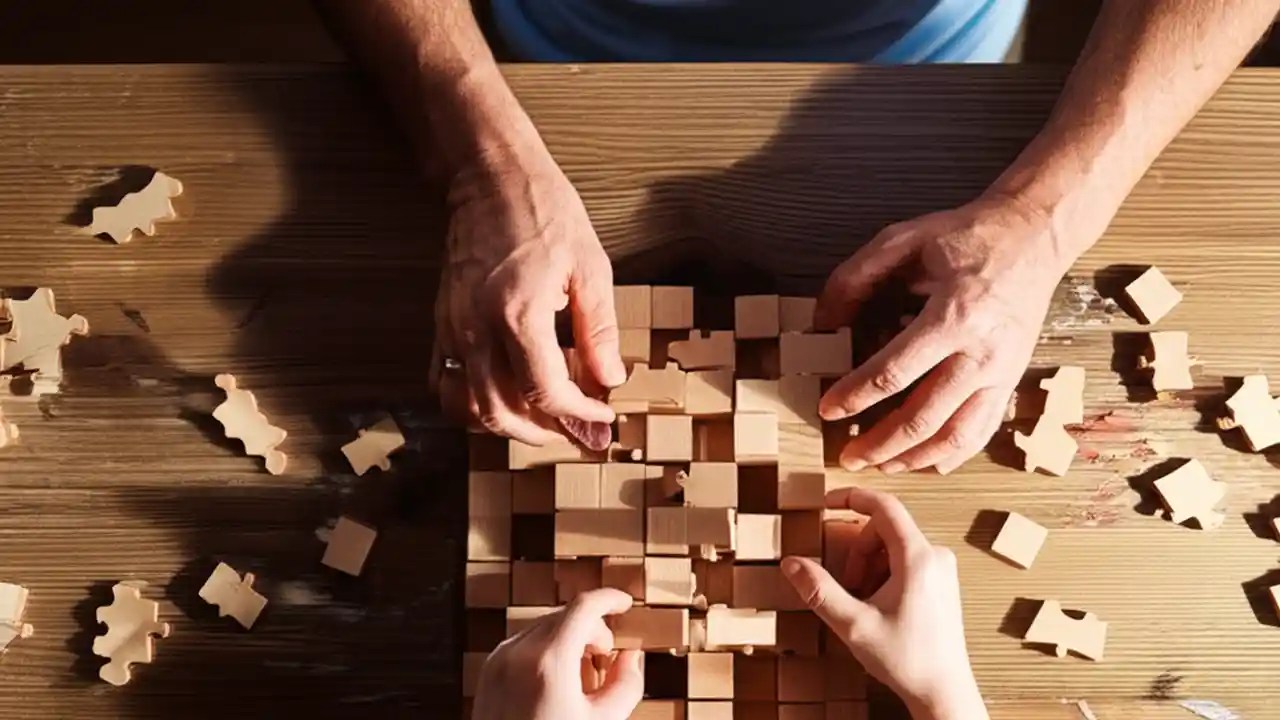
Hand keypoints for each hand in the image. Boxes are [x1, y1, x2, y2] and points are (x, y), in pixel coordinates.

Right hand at [432, 141, 624, 446]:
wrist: (491, 179)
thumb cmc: (544, 213)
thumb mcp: (590, 268)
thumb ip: (599, 330)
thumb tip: (609, 378)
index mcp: (518, 314)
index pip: (545, 391)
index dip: (577, 412)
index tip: (600, 413)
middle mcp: (477, 328)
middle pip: (501, 412)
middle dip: (542, 431)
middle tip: (573, 428)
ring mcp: (452, 328)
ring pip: (466, 407)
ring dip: (505, 426)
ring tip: (540, 420)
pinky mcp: (441, 323)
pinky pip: (442, 384)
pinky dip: (469, 406)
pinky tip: (501, 399)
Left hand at [472, 589, 643, 719]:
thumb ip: (625, 685)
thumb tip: (630, 658)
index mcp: (549, 661)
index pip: (585, 607)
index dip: (610, 599)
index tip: (625, 604)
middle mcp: (519, 653)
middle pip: (566, 616)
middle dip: (592, 630)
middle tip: (606, 660)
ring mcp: (499, 661)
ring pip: (545, 627)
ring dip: (570, 640)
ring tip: (580, 679)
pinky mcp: (489, 673)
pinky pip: (524, 644)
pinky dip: (547, 650)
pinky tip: (556, 683)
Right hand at [782, 487, 986, 719]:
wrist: (943, 692)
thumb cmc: (908, 660)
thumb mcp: (854, 624)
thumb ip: (820, 591)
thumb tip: (792, 564)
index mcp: (918, 558)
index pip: (884, 506)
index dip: (852, 498)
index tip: (826, 502)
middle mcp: (935, 556)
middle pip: (884, 529)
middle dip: (857, 551)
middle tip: (846, 585)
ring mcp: (941, 570)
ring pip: (893, 546)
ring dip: (869, 565)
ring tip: (862, 600)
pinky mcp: (941, 583)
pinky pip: (906, 561)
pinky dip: (884, 574)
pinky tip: (878, 605)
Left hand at [816, 195, 1064, 473]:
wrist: (1035, 236)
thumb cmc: (969, 237)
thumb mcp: (904, 240)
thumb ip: (856, 277)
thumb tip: (823, 321)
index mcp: (955, 315)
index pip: (894, 372)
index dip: (855, 396)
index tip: (827, 408)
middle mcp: (983, 352)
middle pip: (924, 417)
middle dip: (880, 443)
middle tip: (847, 455)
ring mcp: (1003, 372)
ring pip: (957, 436)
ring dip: (914, 458)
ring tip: (881, 464)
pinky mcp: (1013, 380)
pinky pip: (982, 431)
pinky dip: (953, 454)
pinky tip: (926, 462)